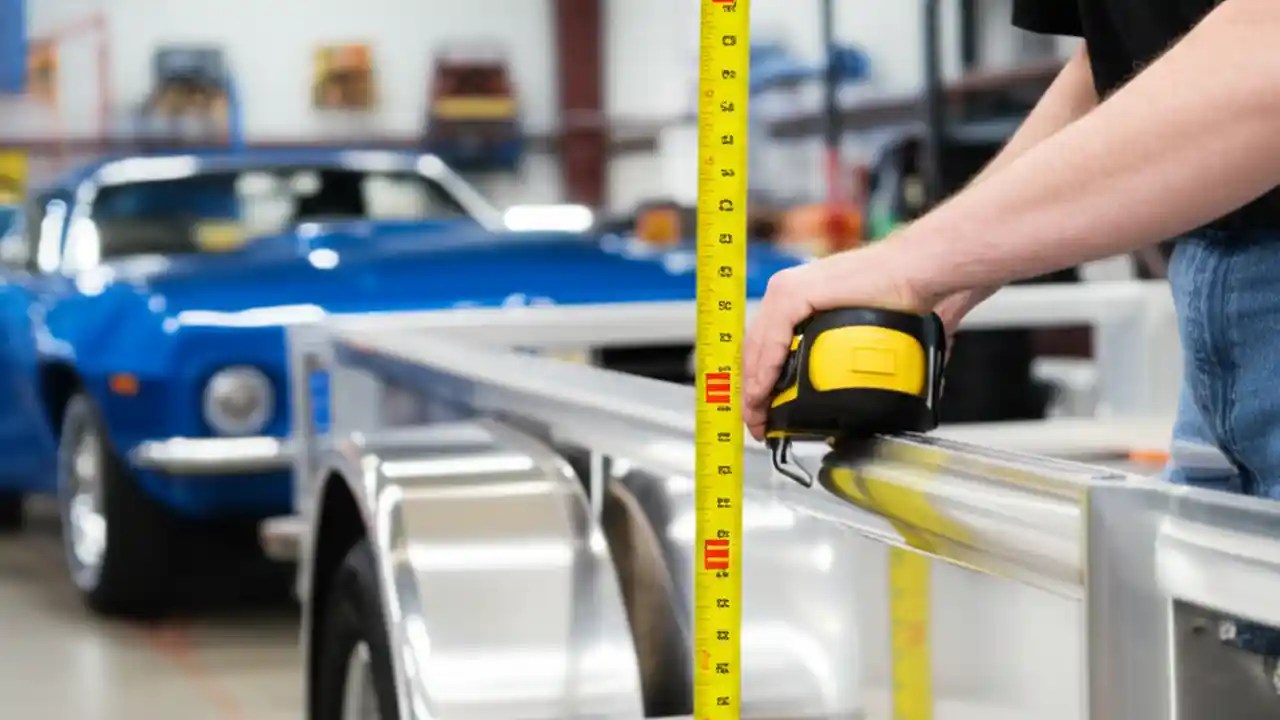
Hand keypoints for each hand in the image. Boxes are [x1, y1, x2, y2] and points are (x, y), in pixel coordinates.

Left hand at [742, 242, 934, 441]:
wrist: (912, 272)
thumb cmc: (890, 298)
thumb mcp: (850, 331)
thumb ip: (835, 354)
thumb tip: (837, 388)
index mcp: (794, 298)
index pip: (762, 346)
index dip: (757, 381)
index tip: (759, 412)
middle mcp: (784, 291)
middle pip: (754, 348)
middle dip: (751, 389)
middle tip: (756, 423)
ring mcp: (787, 289)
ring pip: (757, 346)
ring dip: (754, 385)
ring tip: (758, 415)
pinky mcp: (795, 293)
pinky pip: (771, 339)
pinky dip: (765, 370)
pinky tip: (764, 392)